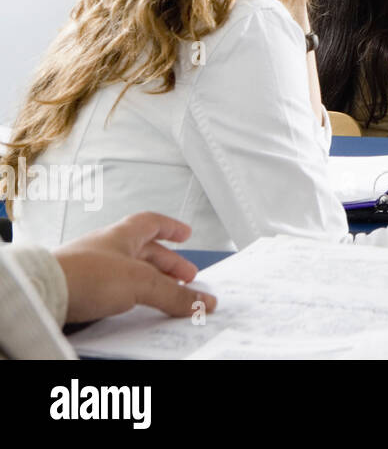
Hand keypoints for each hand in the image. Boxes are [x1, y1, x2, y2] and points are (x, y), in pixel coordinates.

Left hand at [53, 212, 216, 323]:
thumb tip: (203, 301)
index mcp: (123, 234)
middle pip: (144, 251)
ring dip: (149, 282)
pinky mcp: (80, 289)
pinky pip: (112, 289)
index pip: (152, 222)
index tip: (185, 234)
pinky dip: (129, 296)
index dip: (172, 227)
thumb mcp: (143, 283)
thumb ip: (175, 294)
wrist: (43, 293)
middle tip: (185, 279)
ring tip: (163, 296)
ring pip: (128, 271)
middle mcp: (106, 247)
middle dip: (168, 264)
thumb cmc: (86, 274)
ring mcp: (91, 268)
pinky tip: (134, 307)